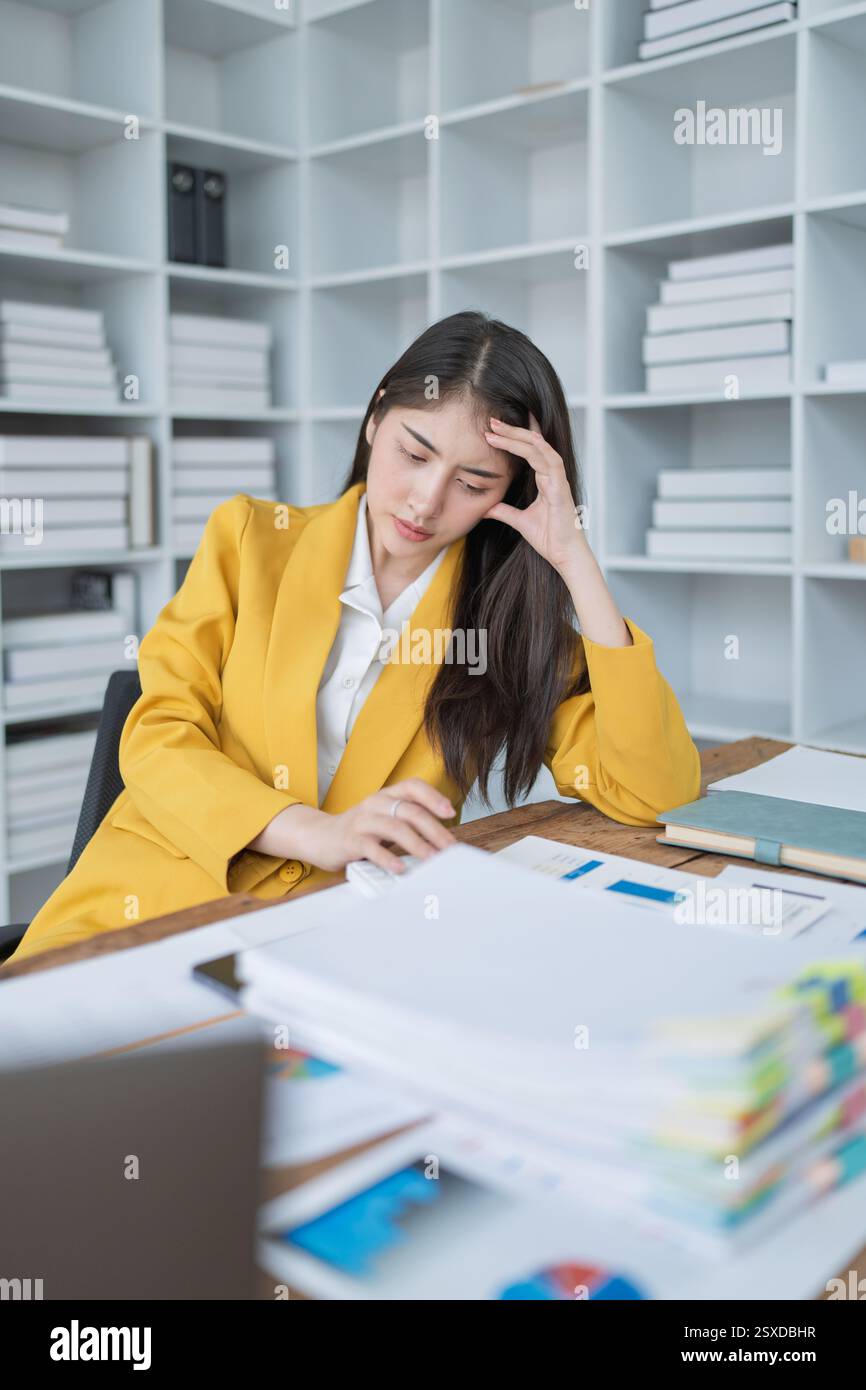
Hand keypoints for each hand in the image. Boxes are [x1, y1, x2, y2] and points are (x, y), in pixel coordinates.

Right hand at [290, 778, 457, 874]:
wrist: (320, 837)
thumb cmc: (360, 830)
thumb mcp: (385, 818)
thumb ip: (408, 822)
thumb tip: (442, 840)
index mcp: (387, 795)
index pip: (413, 786)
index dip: (433, 797)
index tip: (450, 813)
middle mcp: (375, 803)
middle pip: (410, 811)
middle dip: (434, 830)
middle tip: (449, 849)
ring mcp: (362, 821)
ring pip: (394, 827)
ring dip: (417, 844)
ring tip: (431, 859)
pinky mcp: (350, 840)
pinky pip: (371, 848)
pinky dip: (387, 858)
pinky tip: (399, 868)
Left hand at [482, 413, 589, 573]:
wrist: (565, 555)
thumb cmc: (550, 538)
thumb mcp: (520, 522)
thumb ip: (504, 512)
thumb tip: (486, 508)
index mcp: (545, 480)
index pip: (529, 451)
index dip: (515, 437)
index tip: (495, 429)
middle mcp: (552, 476)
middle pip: (533, 445)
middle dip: (512, 432)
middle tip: (492, 421)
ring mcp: (558, 481)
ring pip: (540, 450)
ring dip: (520, 437)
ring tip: (499, 429)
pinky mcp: (562, 490)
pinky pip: (553, 464)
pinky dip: (543, 450)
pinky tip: (531, 440)